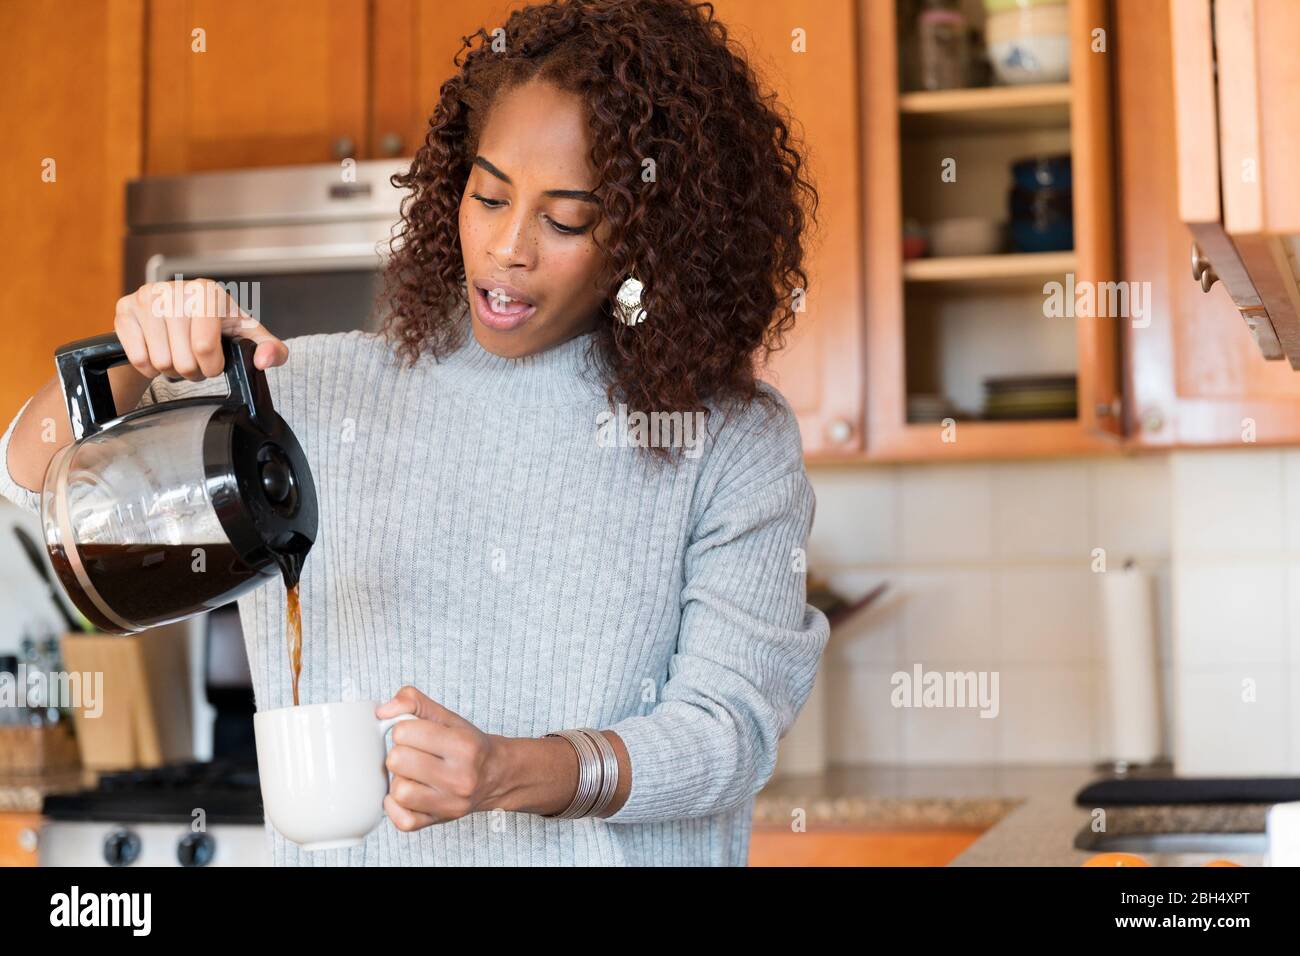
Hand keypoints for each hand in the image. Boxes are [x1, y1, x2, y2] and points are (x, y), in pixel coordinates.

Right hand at [114, 278, 288, 381]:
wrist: (180, 316)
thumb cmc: (219, 326)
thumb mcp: (249, 337)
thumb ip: (271, 350)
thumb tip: (263, 360)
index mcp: (208, 292)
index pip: (204, 347)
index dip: (211, 366)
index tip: (215, 363)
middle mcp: (175, 289)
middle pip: (181, 359)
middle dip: (192, 371)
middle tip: (195, 361)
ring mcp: (147, 296)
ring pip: (159, 361)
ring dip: (171, 370)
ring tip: (179, 355)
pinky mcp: (125, 308)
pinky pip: (136, 357)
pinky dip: (149, 367)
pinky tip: (159, 353)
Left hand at [376, 686, 505, 831]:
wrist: (496, 775)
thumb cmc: (469, 745)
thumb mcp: (446, 716)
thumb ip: (413, 701)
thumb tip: (382, 712)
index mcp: (464, 746)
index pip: (404, 731)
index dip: (404, 729)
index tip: (415, 733)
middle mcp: (461, 777)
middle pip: (397, 761)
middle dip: (399, 753)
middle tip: (412, 754)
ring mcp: (451, 803)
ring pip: (399, 791)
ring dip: (399, 780)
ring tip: (412, 774)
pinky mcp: (440, 821)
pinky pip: (402, 820)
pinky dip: (397, 806)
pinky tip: (408, 792)